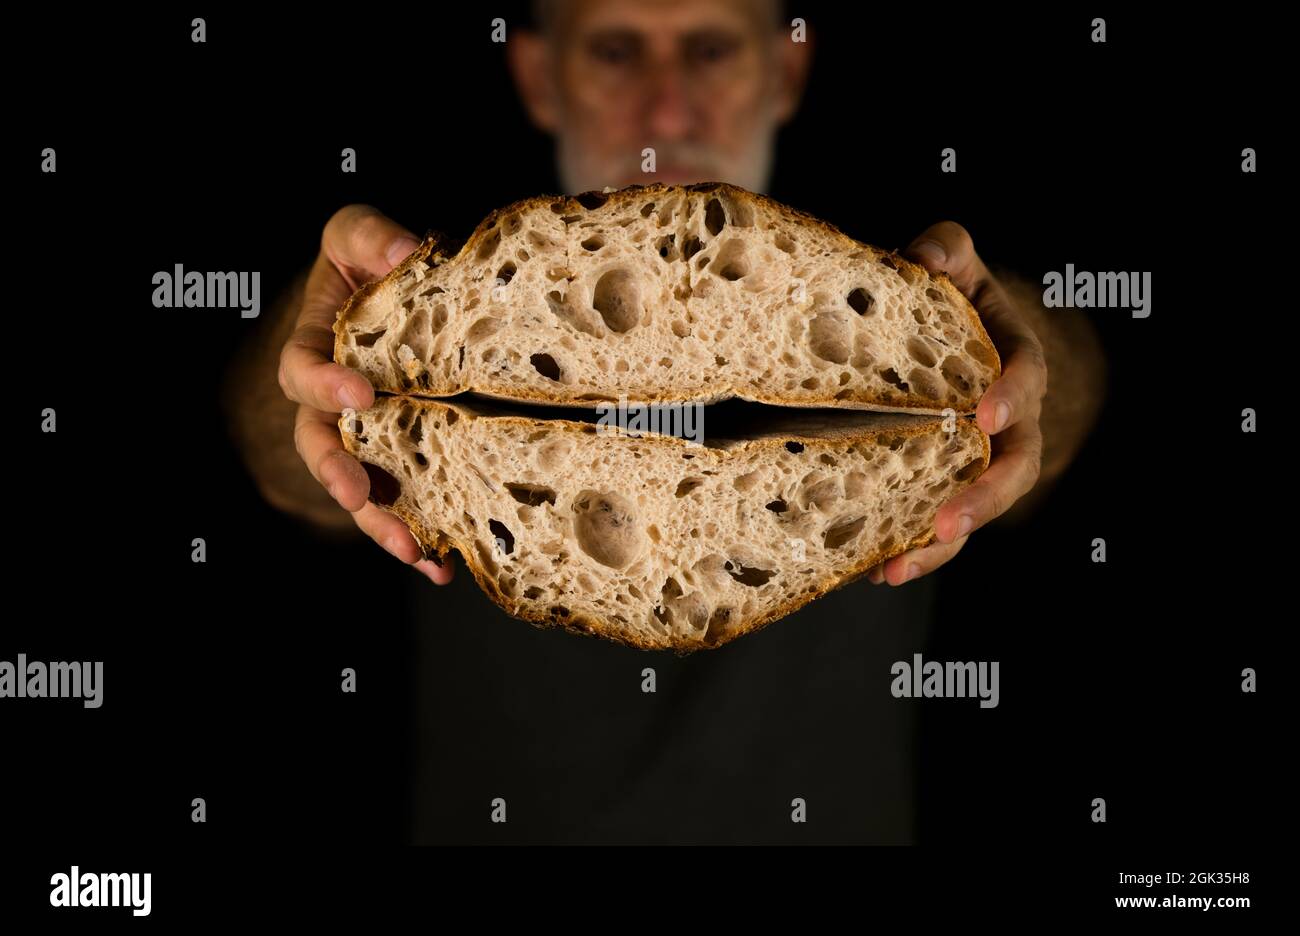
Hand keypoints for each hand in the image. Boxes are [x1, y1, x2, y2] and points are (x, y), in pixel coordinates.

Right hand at [278, 204, 453, 584]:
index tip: (360, 395)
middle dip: (340, 476)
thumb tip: (407, 248)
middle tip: (361, 496)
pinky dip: (422, 535)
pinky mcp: (401, 458)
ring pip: (361, 488)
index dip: (326, 387)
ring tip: (414, 551)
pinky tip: (445, 565)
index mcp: (317, 350)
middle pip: (322, 449)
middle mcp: (334, 403)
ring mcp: (366, 436)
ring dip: (383, 523)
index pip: (304, 372)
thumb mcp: (357, 234)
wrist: (396, 293)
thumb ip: (369, 235)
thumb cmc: (369, 263)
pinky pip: (405, 501)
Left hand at [867, 221, 1046, 585]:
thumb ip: (945, 249)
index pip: (1024, 380)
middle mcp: (1003, 422)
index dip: (1009, 398)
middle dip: (984, 499)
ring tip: (899, 568)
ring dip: (940, 545)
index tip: (984, 416)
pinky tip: (873, 571)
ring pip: (973, 510)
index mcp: (1011, 363)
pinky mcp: (941, 484)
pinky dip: (907, 549)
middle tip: (947, 522)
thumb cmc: (944, 298)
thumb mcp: (949, 262)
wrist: (934, 333)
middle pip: (1014, 468)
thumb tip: (928, 255)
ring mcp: (975, 459)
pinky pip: (932, 524)